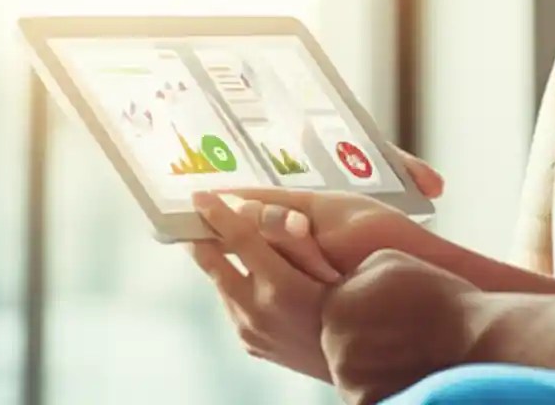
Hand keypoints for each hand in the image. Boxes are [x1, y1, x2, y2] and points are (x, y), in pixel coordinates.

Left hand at [187, 147, 443, 380]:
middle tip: (193, 220)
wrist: (361, 360)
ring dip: (223, 265)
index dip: (217, 213)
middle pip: (212, 265)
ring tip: (223, 247)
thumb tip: (260, 210)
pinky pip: (235, 308)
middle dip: (201, 238)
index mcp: (278, 286)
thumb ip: (294, 238)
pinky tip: (251, 280)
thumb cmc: (355, 305)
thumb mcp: (330, 266)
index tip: (199, 196)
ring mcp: (250, 331)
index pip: (238, 237)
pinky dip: (238, 289)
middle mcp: (256, 311)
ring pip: (223, 287)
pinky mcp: (251, 344)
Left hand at [321, 250, 485, 403]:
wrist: (474, 341)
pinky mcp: (362, 402)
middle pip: (341, 340)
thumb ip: (355, 274)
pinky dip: (383, 386)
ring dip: (372, 363)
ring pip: (352, 369)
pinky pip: (366, 392)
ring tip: (408, 352)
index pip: (337, 307)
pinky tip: (407, 372)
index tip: (391, 311)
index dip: (364, 308)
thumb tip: (341, 285)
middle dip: (366, 337)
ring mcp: (345, 377)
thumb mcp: (390, 261)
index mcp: (336, 304)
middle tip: (403, 332)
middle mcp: (332, 342)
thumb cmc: (437, 298)